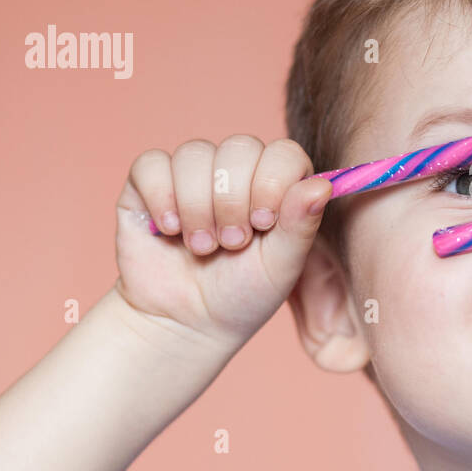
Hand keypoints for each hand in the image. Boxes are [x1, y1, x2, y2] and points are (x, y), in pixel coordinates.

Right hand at [113, 135, 332, 352]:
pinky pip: (151, 164)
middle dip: (233, 201)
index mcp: (275, 184)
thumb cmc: (242, 294)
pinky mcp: (149, 184)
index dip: (273, 181)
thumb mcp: (280, 266)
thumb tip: (323, 186)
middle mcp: (235, 172)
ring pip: (194, 154)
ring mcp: (192, 175)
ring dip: (198, 205)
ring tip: (202, 247)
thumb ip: (301, 224)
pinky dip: (161, 196)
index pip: (283, 152)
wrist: (186, 323)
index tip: (264, 223)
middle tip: (232, 243)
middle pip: (239, 147)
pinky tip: (169, 230)